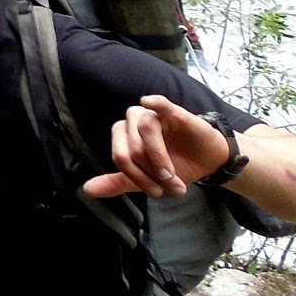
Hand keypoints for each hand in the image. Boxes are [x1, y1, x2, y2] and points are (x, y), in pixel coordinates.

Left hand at [82, 95, 232, 200]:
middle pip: (132, 148)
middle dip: (151, 172)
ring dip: (160, 159)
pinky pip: (162, 104)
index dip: (137, 178)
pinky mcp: (175, 112)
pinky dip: (156, 103)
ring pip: (146, 131)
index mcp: (123, 135)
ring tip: (174, 177)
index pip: (120, 157)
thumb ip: (117, 182)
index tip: (156, 193)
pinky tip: (150, 102)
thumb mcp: (145, 179)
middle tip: (169, 186)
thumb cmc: (174, 166)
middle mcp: (133, 121)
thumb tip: (87, 190)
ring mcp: (154, 114)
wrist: (208, 162)